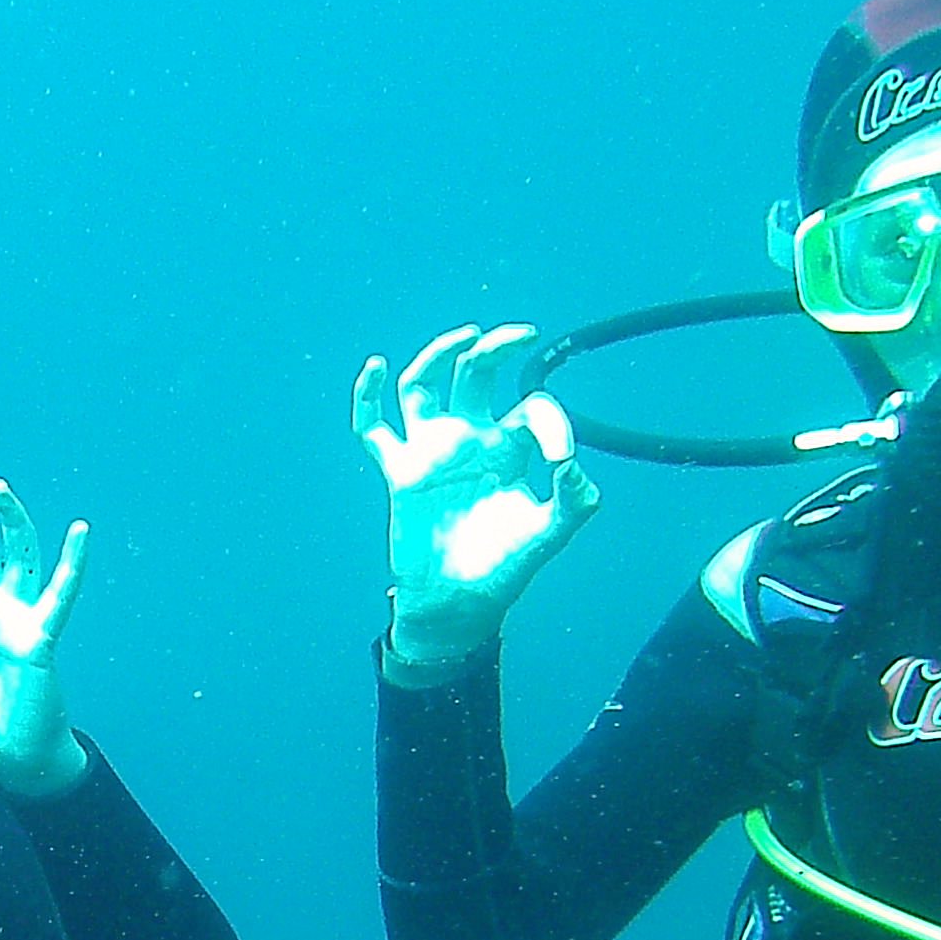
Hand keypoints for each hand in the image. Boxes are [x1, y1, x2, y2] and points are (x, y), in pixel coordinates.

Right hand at [352, 322, 599, 678]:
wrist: (456, 607)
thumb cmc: (502, 573)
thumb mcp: (546, 539)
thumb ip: (570, 505)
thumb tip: (572, 465)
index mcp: (510, 452)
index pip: (531, 409)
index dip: (550, 420)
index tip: (561, 457)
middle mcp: (471, 442)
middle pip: (476, 374)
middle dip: (498, 348)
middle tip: (523, 332)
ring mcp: (432, 453)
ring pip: (426, 387)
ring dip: (440, 355)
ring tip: (467, 336)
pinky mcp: (400, 472)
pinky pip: (374, 430)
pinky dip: (368, 397)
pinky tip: (377, 366)